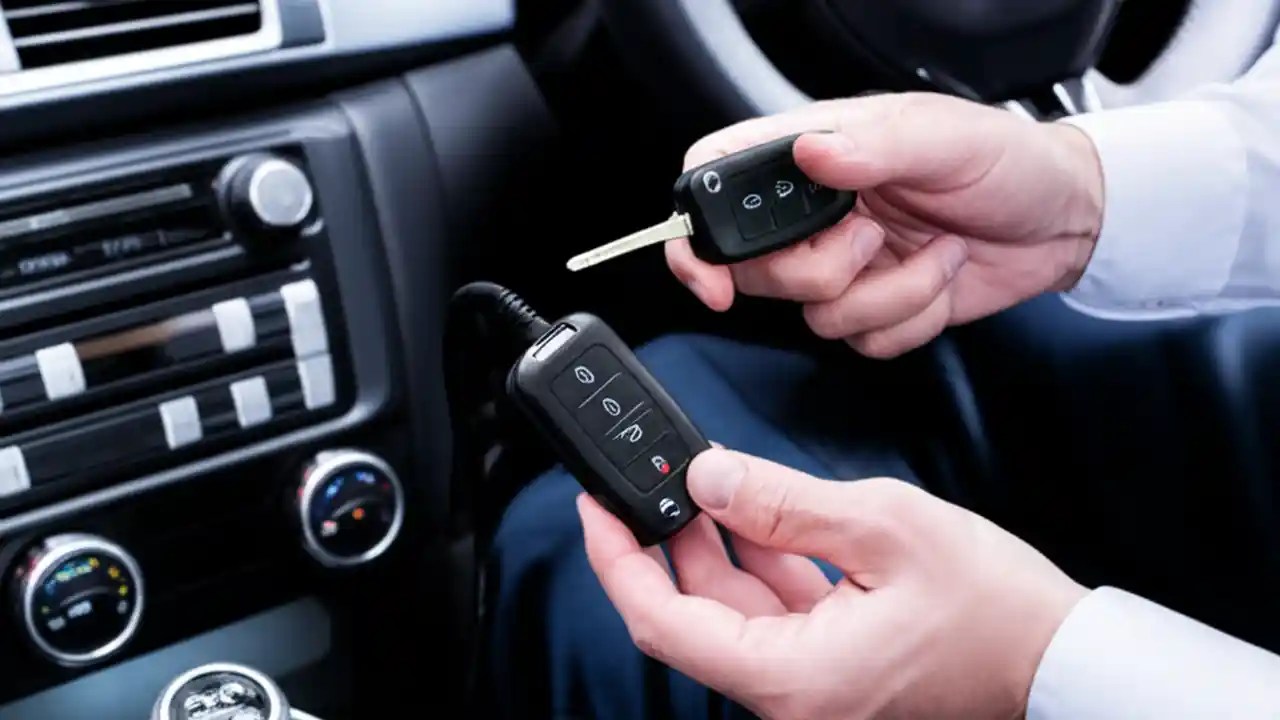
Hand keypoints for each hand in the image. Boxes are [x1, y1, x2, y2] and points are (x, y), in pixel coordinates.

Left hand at [578, 449, 1086, 718]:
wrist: (1062, 663)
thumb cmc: (996, 613)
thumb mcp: (883, 528)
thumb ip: (782, 502)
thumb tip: (709, 478)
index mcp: (791, 678)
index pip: (662, 622)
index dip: (618, 560)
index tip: (597, 508)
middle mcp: (792, 696)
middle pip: (691, 614)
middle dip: (665, 541)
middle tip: (648, 480)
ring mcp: (812, 687)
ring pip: (733, 611)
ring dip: (714, 547)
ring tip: (704, 484)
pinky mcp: (834, 670)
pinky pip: (774, 617)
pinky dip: (760, 564)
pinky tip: (759, 516)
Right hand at [667, 93, 1103, 357]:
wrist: (1061, 219)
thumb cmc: (1004, 161)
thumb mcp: (943, 136)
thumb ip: (874, 146)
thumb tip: (808, 151)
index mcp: (812, 156)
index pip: (715, 184)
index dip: (696, 235)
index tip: (715, 277)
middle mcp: (815, 215)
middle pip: (758, 272)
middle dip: (822, 271)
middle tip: (874, 235)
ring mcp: (843, 266)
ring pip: (816, 316)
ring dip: (890, 293)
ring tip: (933, 249)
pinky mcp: (876, 309)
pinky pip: (864, 342)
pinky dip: (912, 318)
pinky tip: (940, 276)